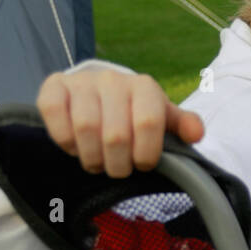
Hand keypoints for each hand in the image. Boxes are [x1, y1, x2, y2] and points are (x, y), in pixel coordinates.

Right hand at [36, 69, 204, 176]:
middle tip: (117, 169)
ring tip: (97, 163)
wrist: (97, 92)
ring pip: (85, 129)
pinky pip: (55, 115)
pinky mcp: (53, 86)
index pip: (149, 123)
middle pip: (116, 135)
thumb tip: (196, 133)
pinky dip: (64, 140)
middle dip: (118, 164)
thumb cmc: (134, 111)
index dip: (146, 153)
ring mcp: (82, 82)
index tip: (142, 164)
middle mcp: (113, 80)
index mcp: (144, 87)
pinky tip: (74, 147)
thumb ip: (183, 125)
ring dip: (91, 157)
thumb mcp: (162, 117)